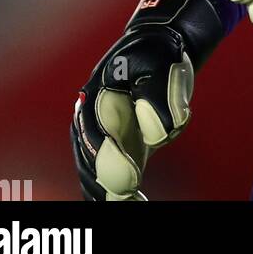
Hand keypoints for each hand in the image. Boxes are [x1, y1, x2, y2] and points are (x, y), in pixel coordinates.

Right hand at [70, 0, 223, 200]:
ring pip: (94, 172)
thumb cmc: (160, 54)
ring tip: (129, 206)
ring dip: (107, 192)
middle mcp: (90, 117)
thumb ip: (158, 96)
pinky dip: (112, 193)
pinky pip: (104, 176)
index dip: (112, 156)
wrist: (157, 47)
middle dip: (106, 181)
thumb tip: (156, 134)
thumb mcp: (162, 63)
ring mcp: (98, 134)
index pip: (99, 132)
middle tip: (126, 198)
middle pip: (90, 157)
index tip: (130, 178)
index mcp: (99, 94)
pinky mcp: (112, 148)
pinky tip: (129, 203)